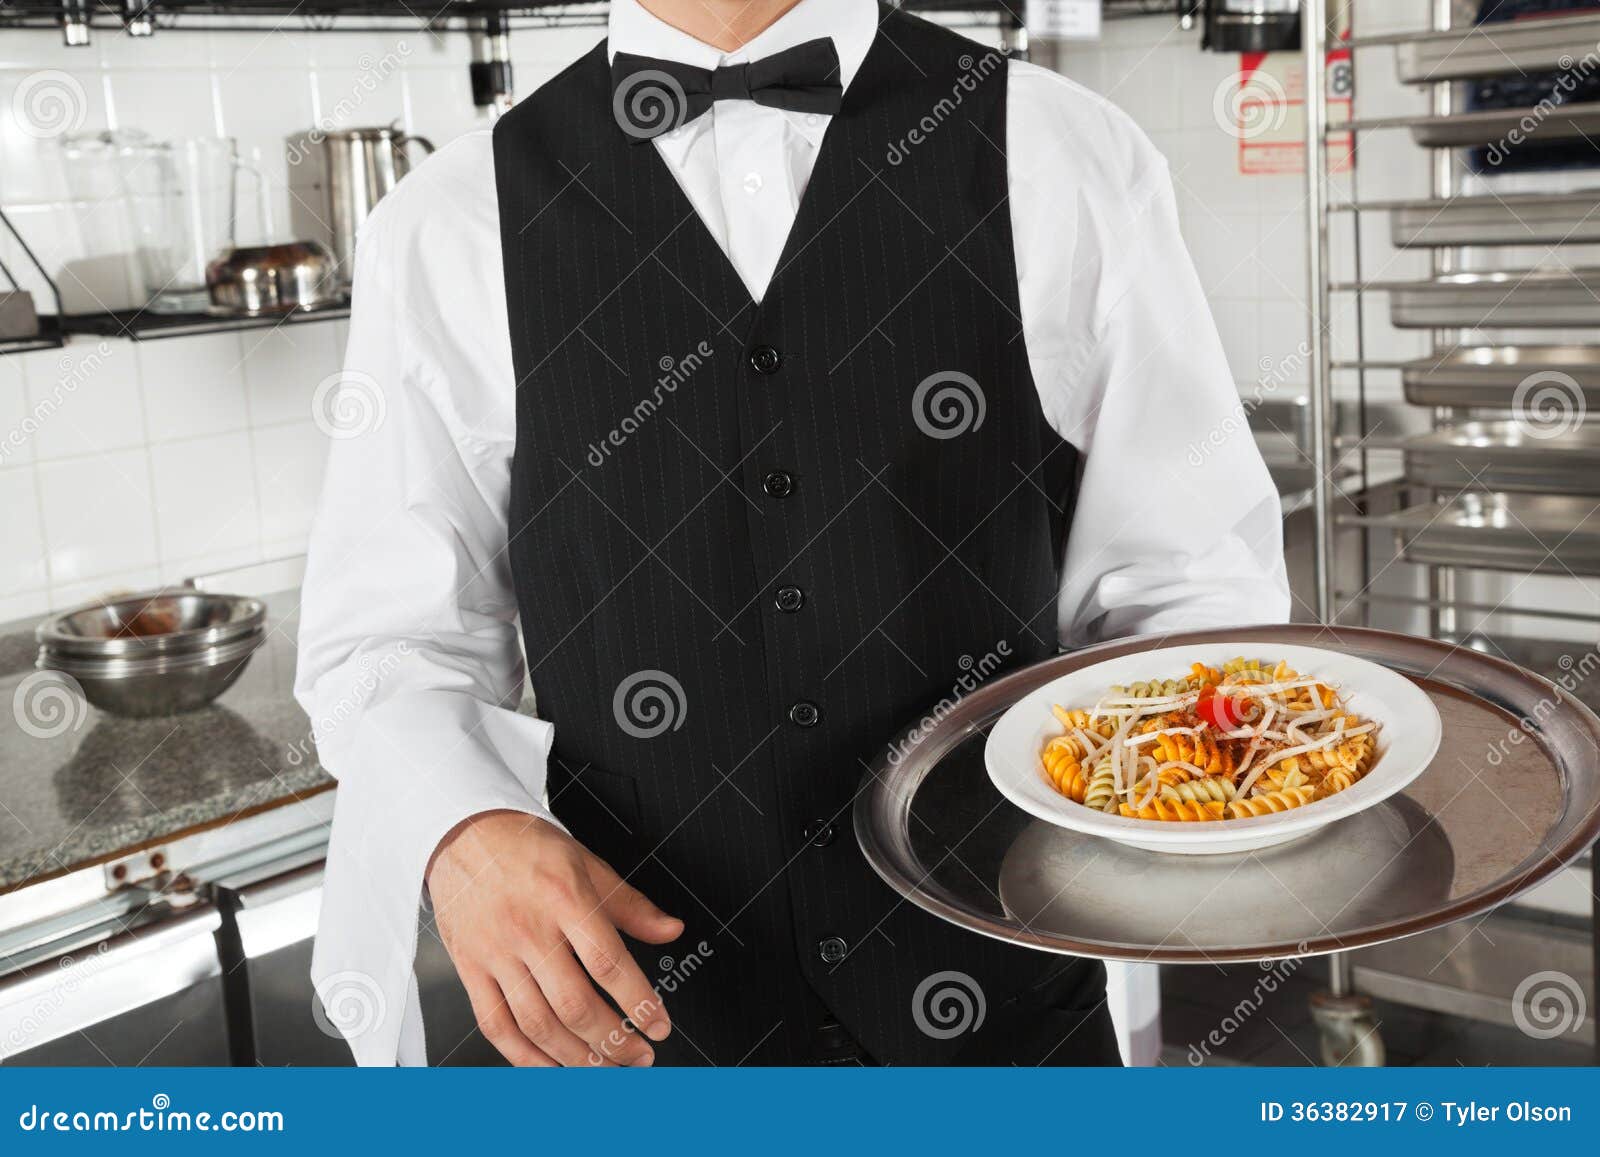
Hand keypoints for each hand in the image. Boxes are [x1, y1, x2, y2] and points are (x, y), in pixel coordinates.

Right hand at [427, 810, 681, 1066]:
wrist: (461, 832)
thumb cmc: (525, 847)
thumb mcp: (587, 863)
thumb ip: (631, 905)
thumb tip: (671, 930)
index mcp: (563, 898)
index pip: (607, 963)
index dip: (638, 1002)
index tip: (659, 1026)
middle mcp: (527, 929)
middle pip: (573, 1004)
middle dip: (613, 1041)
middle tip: (638, 1056)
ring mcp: (495, 953)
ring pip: (537, 1024)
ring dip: (576, 1057)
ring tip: (605, 1067)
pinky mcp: (469, 969)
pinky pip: (496, 1026)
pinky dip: (525, 1057)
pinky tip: (552, 1067)